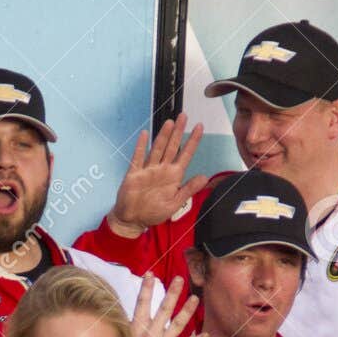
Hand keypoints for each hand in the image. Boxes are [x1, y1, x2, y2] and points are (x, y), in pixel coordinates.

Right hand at [109, 114, 208, 237]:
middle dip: (178, 131)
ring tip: (169, 122)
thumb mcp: (174, 204)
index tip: (199, 127)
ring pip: (158, 149)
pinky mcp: (135, 173)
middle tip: (184, 116)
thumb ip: (188, 189)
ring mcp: (148, 170)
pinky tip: (145, 134)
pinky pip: (138, 157)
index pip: (186, 155)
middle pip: (172, 147)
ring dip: (163, 136)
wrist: (132, 220)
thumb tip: (204, 177)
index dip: (193, 141)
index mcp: (173, 176)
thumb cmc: (153, 213)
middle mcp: (162, 169)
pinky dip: (141, 146)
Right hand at [131, 274, 207, 336]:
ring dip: (188, 310)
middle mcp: (151, 334)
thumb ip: (130, 331)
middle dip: (173, 293)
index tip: (150, 275)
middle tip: (180, 279)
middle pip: (164, 309)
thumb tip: (132, 320)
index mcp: (137, 329)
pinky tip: (206, 335)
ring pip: (178, 323)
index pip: (142, 304)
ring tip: (195, 299)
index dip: (147, 288)